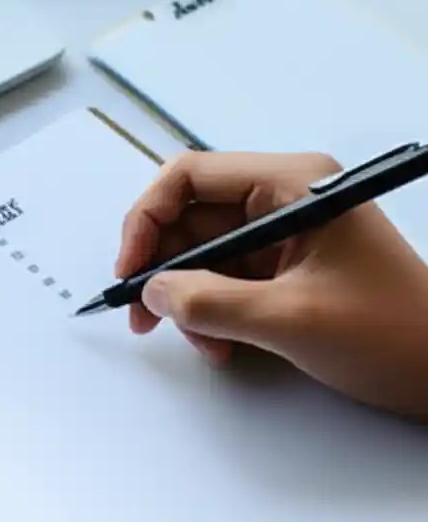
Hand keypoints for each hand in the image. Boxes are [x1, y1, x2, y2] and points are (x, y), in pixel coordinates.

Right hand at [117, 151, 427, 419]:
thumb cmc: (390, 334)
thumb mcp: (291, 321)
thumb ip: (211, 303)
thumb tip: (152, 292)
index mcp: (292, 184)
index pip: (190, 177)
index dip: (147, 218)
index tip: (131, 271)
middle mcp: (284, 197)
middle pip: (190, 216)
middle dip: (164, 268)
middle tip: (144, 318)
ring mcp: (285, 232)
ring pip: (202, 253)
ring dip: (188, 298)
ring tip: (204, 343)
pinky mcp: (286, 266)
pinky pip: (224, 278)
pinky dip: (211, 310)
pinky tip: (223, 344)